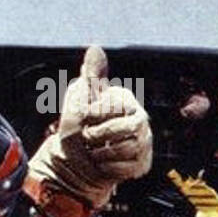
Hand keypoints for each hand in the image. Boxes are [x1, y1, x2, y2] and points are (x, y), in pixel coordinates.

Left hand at [29, 45, 152, 207]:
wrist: (74, 161)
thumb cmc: (78, 127)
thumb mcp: (80, 98)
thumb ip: (91, 75)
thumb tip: (96, 48)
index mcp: (126, 101)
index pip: (119, 105)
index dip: (98, 112)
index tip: (85, 116)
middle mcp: (140, 121)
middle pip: (129, 128)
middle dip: (101, 134)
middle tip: (87, 137)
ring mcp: (143, 143)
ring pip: (128, 149)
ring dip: (101, 153)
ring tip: (93, 151)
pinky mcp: (141, 164)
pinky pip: (127, 168)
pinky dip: (108, 168)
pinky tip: (101, 163)